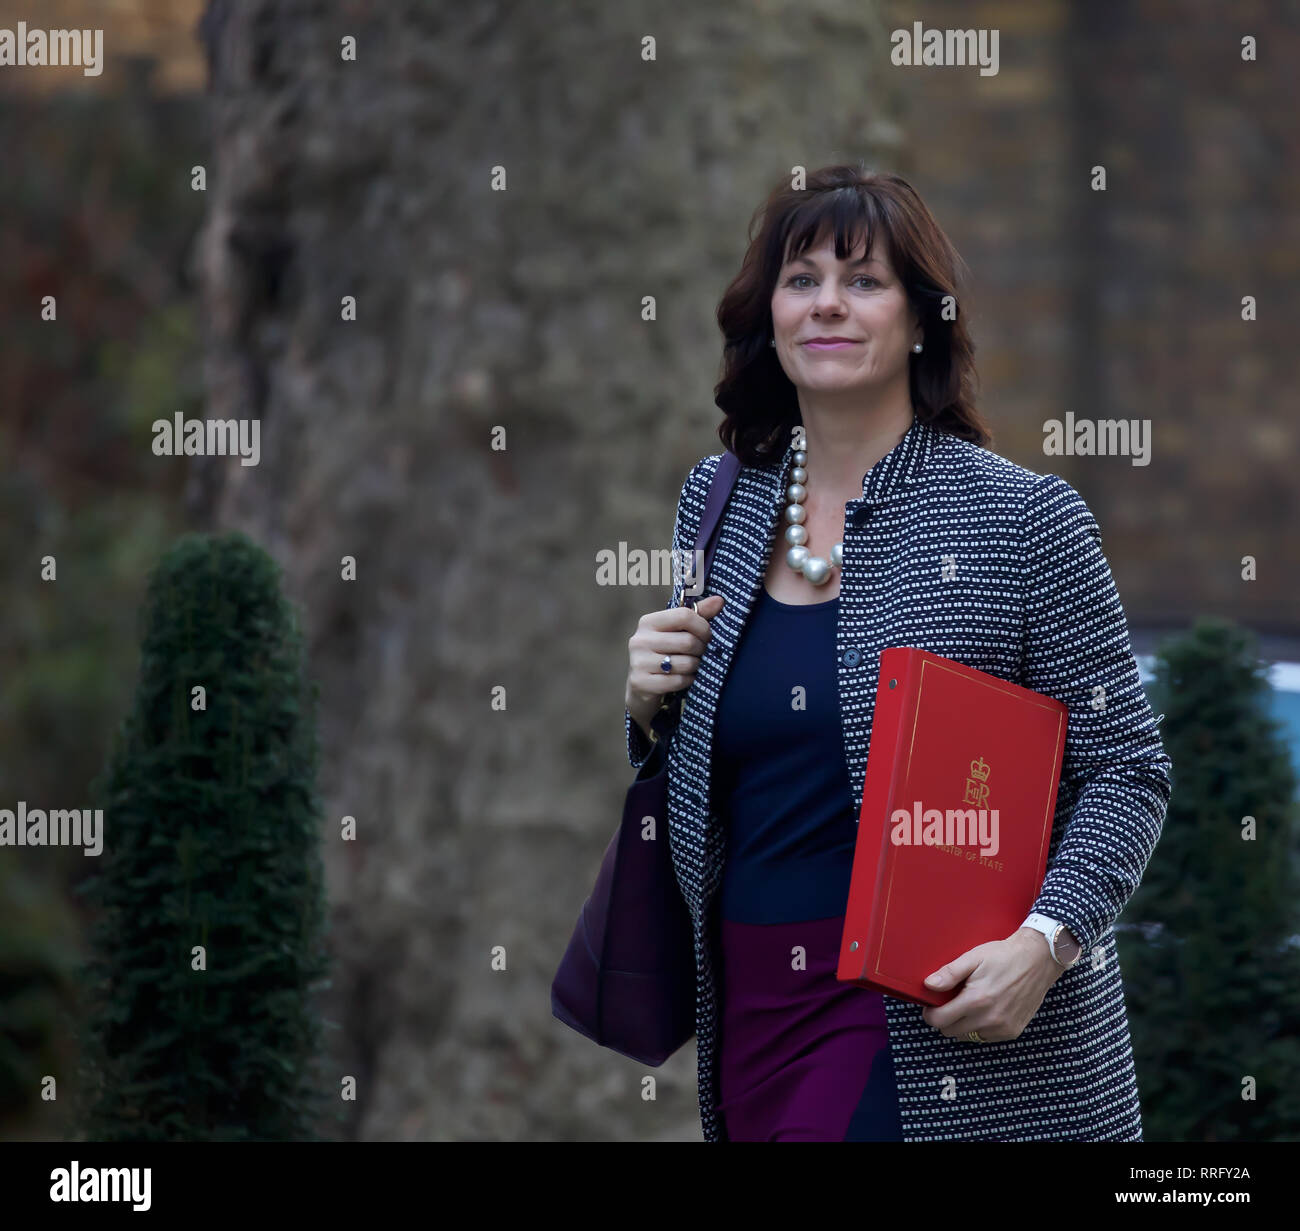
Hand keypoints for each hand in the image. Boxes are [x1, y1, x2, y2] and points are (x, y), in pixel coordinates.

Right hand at [625, 594, 725, 729]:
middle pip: (688, 641)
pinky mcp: (641, 682)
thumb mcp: (676, 631)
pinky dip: (688, 681)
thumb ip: (698, 614)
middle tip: (701, 654)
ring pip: (686, 663)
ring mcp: (639, 662)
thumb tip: (720, 600)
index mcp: (648, 622)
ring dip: (696, 667)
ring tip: (692, 666)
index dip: (703, 627)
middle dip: (702, 650)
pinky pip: (679, 681)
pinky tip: (685, 678)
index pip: (684, 616)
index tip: (707, 636)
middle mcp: (640, 640)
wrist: (642, 686)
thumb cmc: (664, 653)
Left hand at [919, 928, 1063, 1042]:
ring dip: (962, 1025)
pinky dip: (980, 1027)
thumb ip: (949, 974)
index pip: (940, 1021)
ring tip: (969, 1004)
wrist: (1037, 960)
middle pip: (951, 1031)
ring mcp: (1002, 1028)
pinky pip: (985, 1037)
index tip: (931, 1006)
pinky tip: (985, 1009)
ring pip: (968, 1036)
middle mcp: (989, 1019)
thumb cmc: (1003, 956)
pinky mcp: (1012, 1032)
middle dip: (945, 1019)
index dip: (930, 1014)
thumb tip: (928, 985)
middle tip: (950, 1002)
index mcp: (976, 1000)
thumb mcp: (973, 958)